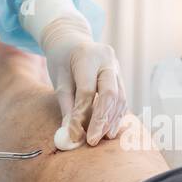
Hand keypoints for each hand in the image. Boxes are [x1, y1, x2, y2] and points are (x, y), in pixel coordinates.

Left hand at [40, 17, 127, 148]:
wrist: (72, 41)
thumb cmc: (61, 60)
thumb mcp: (59, 79)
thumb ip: (66, 105)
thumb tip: (70, 133)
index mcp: (87, 56)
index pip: (87, 90)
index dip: (82, 114)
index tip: (75, 134)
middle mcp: (107, 59)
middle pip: (110, 94)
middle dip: (102, 120)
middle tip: (93, 140)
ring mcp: (117, 67)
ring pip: (120, 98)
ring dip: (111, 121)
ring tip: (101, 138)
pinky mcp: (121, 76)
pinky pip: (122, 98)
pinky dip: (116, 115)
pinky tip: (109, 129)